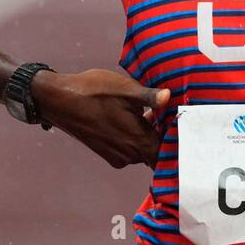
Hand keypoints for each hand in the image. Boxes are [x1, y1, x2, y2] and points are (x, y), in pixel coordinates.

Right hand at [34, 68, 169, 168]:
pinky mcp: (106, 151)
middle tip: (173, 115)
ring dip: (149, 134)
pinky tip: (136, 116)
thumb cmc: (94, 92)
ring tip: (156, 112)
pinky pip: (129, 148)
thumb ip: (150, 97)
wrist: (59, 101)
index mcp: (138, 140)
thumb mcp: (126, 88)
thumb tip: (169, 96)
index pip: (167, 153)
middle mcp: (129, 154)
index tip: (186, 130)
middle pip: (156, 152)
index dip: (178, 144)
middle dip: (165, 136)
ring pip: (142, 149)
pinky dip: (136, 136)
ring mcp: (116, 155)